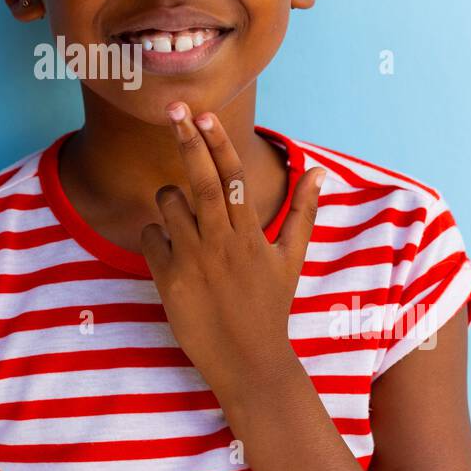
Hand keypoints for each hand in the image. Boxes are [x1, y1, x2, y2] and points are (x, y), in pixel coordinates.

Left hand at [139, 101, 327, 405]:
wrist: (250, 361)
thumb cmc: (269, 307)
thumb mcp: (291, 258)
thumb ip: (303, 211)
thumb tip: (319, 170)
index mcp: (251, 233)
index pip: (234, 177)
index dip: (218, 143)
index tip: (203, 114)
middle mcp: (223, 242)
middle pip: (200, 181)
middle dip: (187, 141)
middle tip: (173, 109)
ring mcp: (195, 260)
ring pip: (169, 204)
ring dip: (167, 198)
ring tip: (180, 217)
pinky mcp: (170, 281)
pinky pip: (151, 239)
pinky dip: (154, 236)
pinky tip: (169, 252)